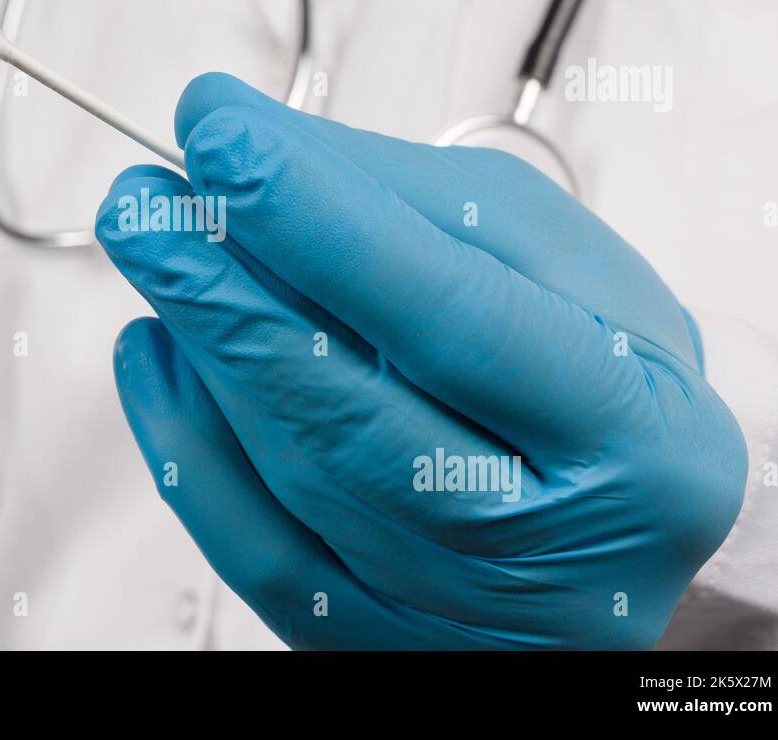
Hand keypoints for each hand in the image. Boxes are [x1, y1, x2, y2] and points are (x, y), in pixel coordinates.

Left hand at [95, 73, 746, 648]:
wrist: (614, 503)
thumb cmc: (594, 359)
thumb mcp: (547, 255)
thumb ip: (400, 195)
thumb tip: (248, 139)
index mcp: (635, 434)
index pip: (452, 319)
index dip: (323, 225)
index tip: (221, 135)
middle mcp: (552, 551)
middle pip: (351, 418)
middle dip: (224, 294)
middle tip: (141, 202)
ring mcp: (456, 614)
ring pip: (294, 483)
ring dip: (202, 353)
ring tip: (151, 250)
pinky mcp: (375, 642)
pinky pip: (253, 554)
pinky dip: (185, 449)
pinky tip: (157, 353)